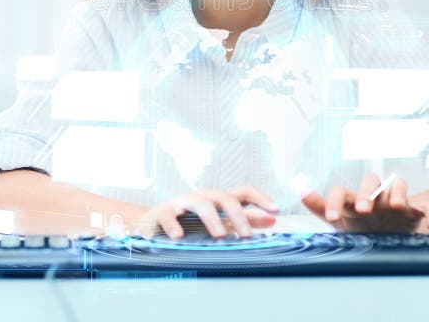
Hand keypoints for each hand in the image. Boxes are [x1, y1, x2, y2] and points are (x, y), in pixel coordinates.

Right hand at [137, 186, 278, 238]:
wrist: (153, 224)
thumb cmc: (191, 223)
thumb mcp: (220, 221)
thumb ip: (245, 220)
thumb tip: (272, 219)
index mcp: (218, 200)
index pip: (243, 192)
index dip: (260, 198)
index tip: (275, 210)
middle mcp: (203, 197)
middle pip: (224, 198)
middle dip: (238, 215)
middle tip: (247, 235)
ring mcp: (182, 202)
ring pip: (200, 203)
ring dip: (211, 219)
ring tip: (220, 235)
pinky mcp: (162, 212)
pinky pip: (168, 216)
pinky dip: (174, 225)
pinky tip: (179, 237)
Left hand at [301, 173, 428, 232]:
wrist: (394, 236)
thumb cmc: (362, 227)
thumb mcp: (342, 222)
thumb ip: (323, 208)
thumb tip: (300, 192)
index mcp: (354, 200)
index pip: (342, 191)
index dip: (336, 201)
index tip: (333, 217)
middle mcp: (375, 197)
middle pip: (371, 181)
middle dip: (368, 193)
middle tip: (364, 210)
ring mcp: (396, 202)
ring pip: (398, 185)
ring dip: (398, 193)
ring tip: (398, 207)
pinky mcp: (416, 212)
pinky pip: (426, 206)